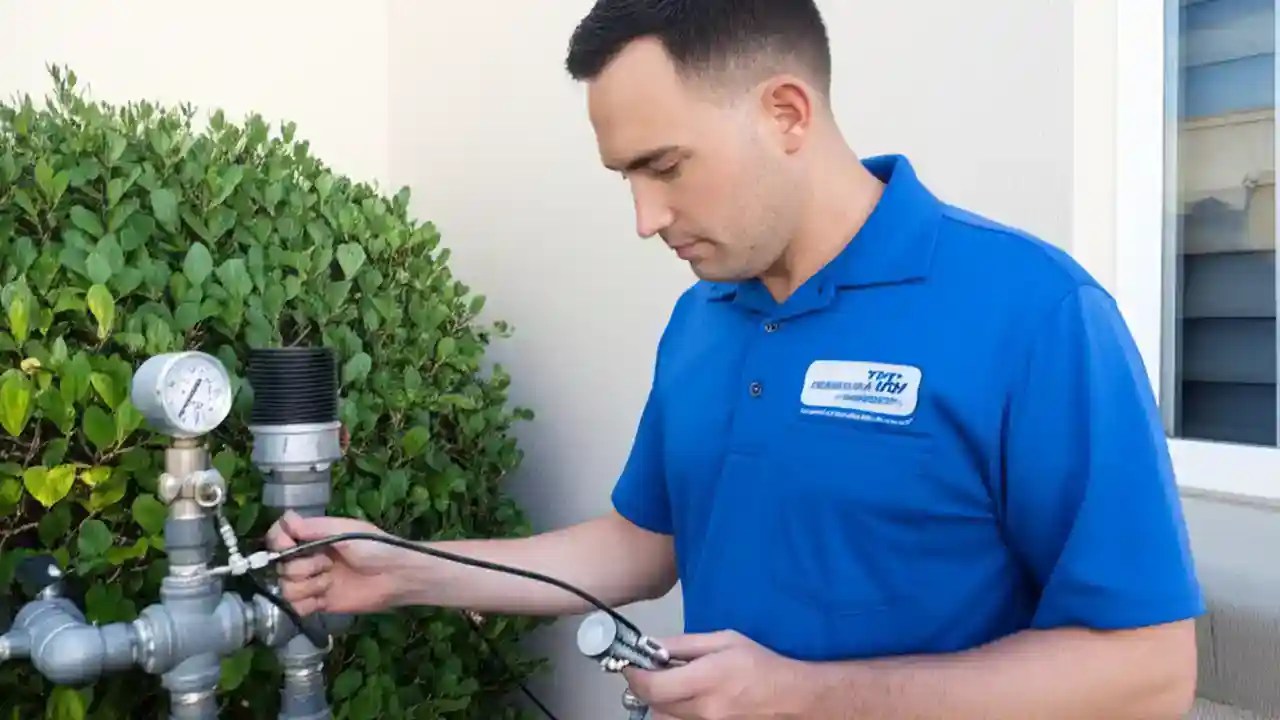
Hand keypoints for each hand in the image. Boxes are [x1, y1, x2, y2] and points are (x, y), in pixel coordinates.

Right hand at [264, 511, 404, 614]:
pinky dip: (307, 604)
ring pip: (286, 588)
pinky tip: (324, 597)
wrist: (397, 577)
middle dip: (303, 567)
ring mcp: (313, 582)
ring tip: (330, 581)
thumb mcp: (347, 531)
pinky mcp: (319, 603)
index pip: (277, 537)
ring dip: (307, 586)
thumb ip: (314, 528)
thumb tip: (286, 521)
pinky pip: (295, 607)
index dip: (279, 543)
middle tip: (328, 564)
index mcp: (313, 536)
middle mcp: (308, 558)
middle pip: (280, 566)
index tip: (290, 546)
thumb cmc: (376, 547)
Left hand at [622, 630, 811, 718]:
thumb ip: (685, 644)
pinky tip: (686, 697)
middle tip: (649, 670)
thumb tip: (653, 645)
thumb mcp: (724, 640)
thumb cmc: (759, 664)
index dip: (635, 675)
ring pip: (664, 718)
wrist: (791, 697)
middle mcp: (704, 709)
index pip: (653, 687)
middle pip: (654, 705)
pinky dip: (675, 712)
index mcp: (707, 679)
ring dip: (659, 701)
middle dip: (645, 687)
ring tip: (671, 684)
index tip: (631, 664)